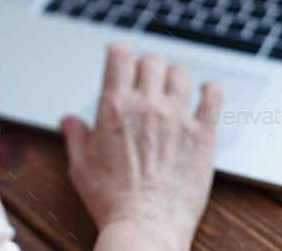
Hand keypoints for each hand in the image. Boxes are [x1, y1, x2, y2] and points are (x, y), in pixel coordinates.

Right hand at [60, 42, 223, 250]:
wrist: (145, 229)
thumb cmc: (111, 202)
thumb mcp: (81, 168)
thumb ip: (75, 136)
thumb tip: (68, 120)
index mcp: (116, 106)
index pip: (120, 54)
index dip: (119, 52)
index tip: (120, 59)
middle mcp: (148, 105)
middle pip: (152, 59)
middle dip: (147, 67)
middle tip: (146, 82)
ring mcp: (178, 117)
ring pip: (181, 72)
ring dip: (175, 78)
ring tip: (173, 92)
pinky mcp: (203, 134)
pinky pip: (214, 95)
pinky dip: (211, 90)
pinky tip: (206, 94)